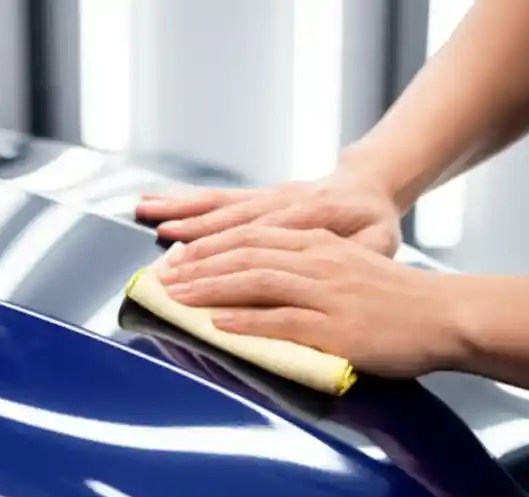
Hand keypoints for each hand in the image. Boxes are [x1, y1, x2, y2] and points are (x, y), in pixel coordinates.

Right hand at [136, 163, 402, 256]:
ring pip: (221, 206)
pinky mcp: (256, 195)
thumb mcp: (381, 243)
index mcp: (314, 215)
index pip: (263, 241)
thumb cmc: (374, 222)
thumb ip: (356, 257)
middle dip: (196, 247)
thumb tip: (329, 271)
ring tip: (147, 219)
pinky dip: (185, 201)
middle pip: (234, 225)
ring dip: (183, 215)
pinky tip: (154, 203)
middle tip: (165, 271)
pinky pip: (217, 197)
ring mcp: (268, 195)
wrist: (370, 184)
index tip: (200, 281)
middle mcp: (285, 200)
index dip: (229, 262)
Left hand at [156, 228, 465, 377]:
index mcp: (319, 245)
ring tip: (176, 297)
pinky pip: (282, 320)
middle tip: (162, 277)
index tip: (178, 256)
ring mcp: (326, 293)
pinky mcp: (335, 328)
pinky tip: (218, 324)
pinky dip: (246, 322)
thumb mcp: (351, 269)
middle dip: (198, 265)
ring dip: (210, 290)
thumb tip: (265, 283)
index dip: (210, 246)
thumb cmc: (399, 301)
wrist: (446, 315)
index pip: (253, 237)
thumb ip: (310, 271)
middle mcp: (318, 262)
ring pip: (256, 282)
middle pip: (245, 254)